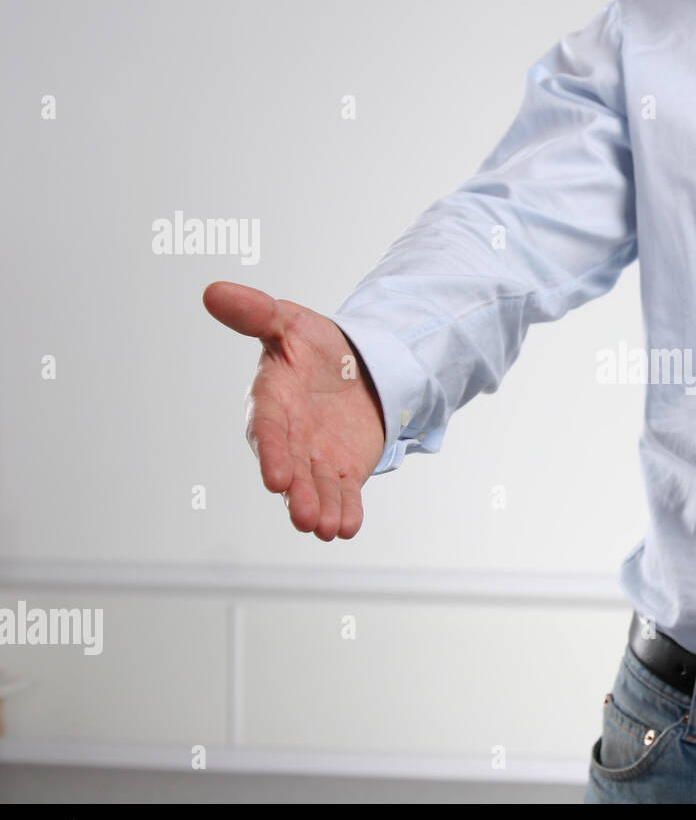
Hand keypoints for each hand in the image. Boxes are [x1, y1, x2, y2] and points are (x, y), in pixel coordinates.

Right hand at [203, 281, 384, 539]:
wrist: (357, 365)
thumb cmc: (316, 345)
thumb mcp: (290, 323)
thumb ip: (257, 312)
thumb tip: (213, 291)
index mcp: (272, 403)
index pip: (269, 431)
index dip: (272, 454)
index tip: (275, 479)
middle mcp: (289, 438)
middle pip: (292, 469)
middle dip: (298, 493)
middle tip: (304, 516)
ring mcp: (315, 458)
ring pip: (316, 489)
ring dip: (321, 509)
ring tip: (326, 528)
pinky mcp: (343, 471)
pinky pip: (343, 495)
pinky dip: (346, 512)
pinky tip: (347, 528)